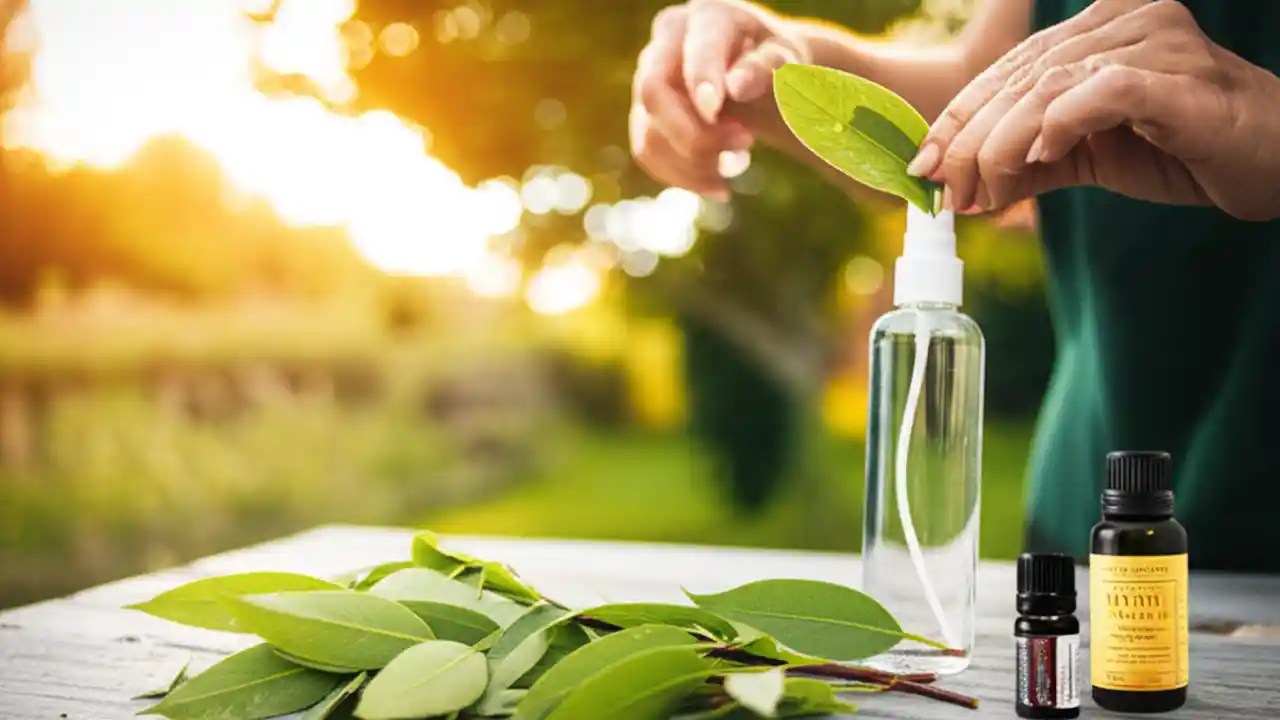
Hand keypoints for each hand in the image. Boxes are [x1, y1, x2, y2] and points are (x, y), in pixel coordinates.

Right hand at [630, 0, 809, 198]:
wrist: (755, 72)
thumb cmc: (774, 60)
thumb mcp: (786, 58)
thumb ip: (767, 66)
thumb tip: (736, 87)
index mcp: (704, 16)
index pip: (691, 49)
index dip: (701, 80)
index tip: (717, 112)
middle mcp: (664, 43)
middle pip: (654, 94)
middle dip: (696, 133)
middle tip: (747, 145)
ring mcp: (647, 79)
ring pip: (649, 134)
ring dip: (694, 163)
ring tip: (739, 166)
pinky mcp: (644, 115)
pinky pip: (648, 153)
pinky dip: (683, 178)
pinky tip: (719, 187)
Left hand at [909, 0, 1279, 220]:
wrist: (1272, 161)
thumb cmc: (1181, 148)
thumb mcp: (1088, 156)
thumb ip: (1028, 165)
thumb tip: (963, 193)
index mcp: (1097, 29)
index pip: (1009, 71)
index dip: (957, 118)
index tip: (921, 166)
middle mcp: (1124, 21)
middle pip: (1021, 77)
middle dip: (971, 141)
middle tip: (946, 190)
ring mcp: (1155, 42)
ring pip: (1050, 85)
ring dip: (1004, 144)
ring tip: (985, 189)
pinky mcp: (1179, 78)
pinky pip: (1103, 92)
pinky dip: (1063, 124)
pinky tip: (1043, 156)